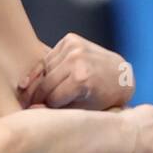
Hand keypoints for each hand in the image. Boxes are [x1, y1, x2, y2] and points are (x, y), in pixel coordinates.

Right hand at [18, 34, 135, 110]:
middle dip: (42, 97)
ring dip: (45, 82)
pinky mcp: (70, 39)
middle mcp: (76, 59)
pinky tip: (58, 76)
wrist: (120, 76)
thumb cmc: (104, 97)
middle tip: (42, 104)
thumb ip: (56, 111)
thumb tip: (32, 109)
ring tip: (55, 90)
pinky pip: (49, 58)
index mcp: (81, 78)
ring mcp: (73, 46)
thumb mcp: (83, 111)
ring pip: (44, 70)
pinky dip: (50, 68)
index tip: (51, 112)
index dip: (50, 108)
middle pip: (45, 84)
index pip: (51, 98)